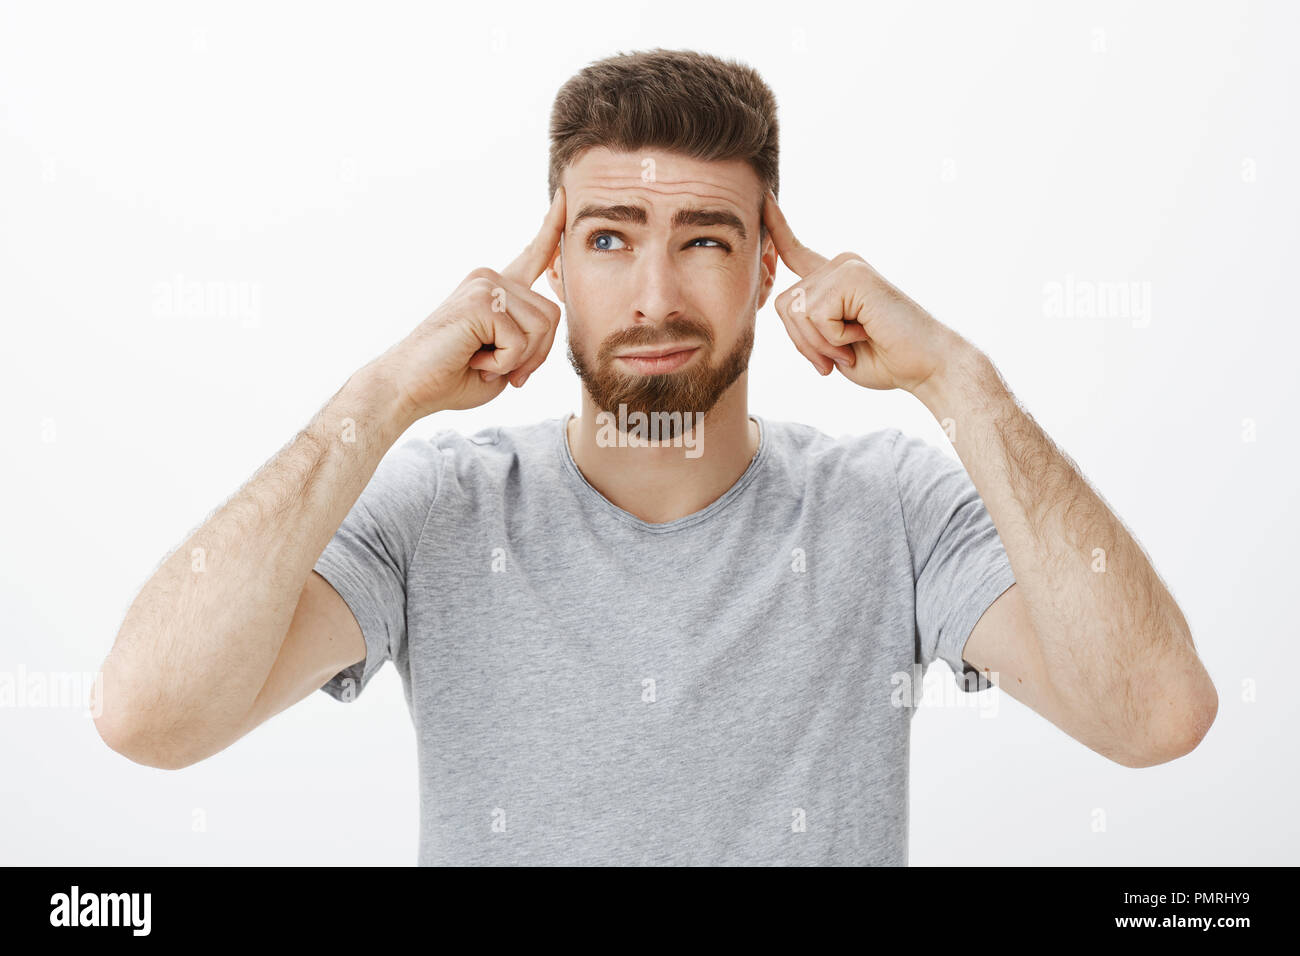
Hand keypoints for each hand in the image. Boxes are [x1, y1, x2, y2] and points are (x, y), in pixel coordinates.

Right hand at [371, 187, 566, 420]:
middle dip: (536, 354)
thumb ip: (528, 338)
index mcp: (495, 289)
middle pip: (552, 313)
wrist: (407, 388)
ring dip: (519, 360)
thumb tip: (549, 320)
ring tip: (483, 364)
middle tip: (504, 371)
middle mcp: (490, 278)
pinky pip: (519, 340)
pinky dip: (504, 364)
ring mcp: (485, 285)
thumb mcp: (503, 359)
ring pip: (541, 327)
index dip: (552, 228)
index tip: (565, 197)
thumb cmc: (452, 378)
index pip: (533, 255)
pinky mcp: (480, 300)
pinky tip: (475, 361)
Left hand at [762, 189, 966, 393]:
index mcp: (836, 279)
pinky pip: (816, 315)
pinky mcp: (852, 276)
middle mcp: (840, 265)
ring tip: (855, 346)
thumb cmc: (886, 359)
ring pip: (797, 312)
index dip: (778, 230)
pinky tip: (864, 334)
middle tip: (840, 357)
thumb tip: (790, 304)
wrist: (927, 365)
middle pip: (784, 305)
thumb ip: (808, 325)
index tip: (767, 200)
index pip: (797, 252)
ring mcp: (847, 267)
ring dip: (821, 344)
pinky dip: (835, 338)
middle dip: (804, 343)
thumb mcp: (833, 346)